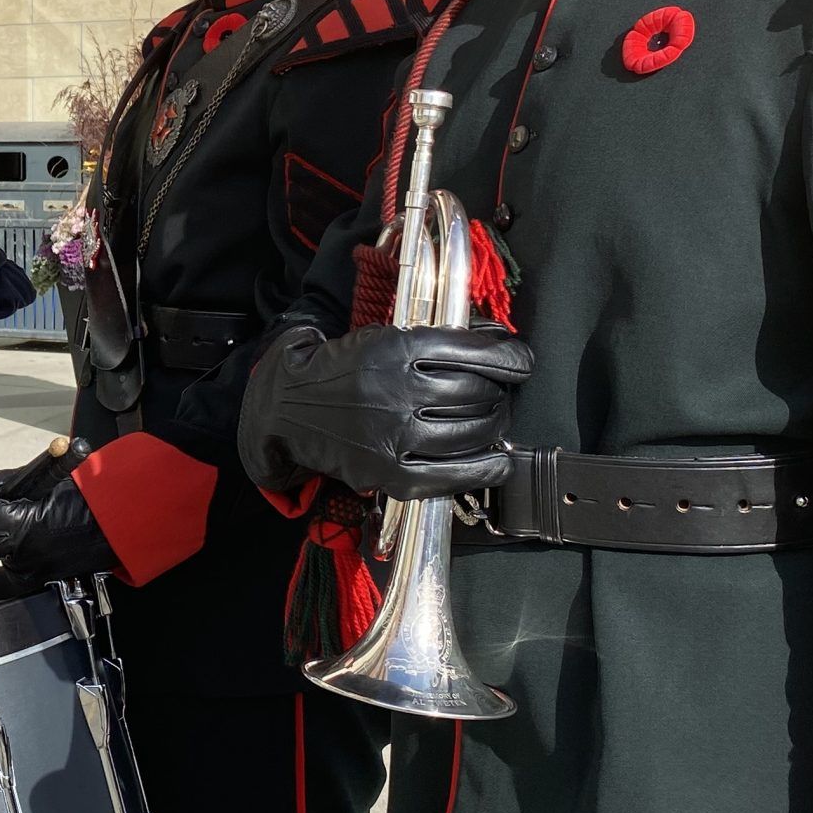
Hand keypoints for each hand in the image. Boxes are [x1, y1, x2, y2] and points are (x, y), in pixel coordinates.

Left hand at [0, 468, 114, 583]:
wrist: (118, 528)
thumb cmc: (90, 501)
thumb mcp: (43, 482)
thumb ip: (1, 486)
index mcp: (23, 528)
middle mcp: (22, 557)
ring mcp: (27, 572)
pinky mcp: (32, 580)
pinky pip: (7, 560)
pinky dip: (5, 547)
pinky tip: (17, 533)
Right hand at [239, 321, 530, 499]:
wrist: (290, 410)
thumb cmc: (346, 369)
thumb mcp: (383, 338)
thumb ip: (436, 341)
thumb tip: (497, 346)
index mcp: (395, 348)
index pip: (475, 353)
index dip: (511, 358)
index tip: (523, 362)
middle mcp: (395, 391)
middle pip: (479, 393)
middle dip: (499, 393)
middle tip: (496, 394)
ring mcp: (393, 436)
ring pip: (473, 432)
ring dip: (494, 425)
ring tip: (491, 420)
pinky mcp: (391, 473)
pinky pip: (456, 474)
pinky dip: (487, 468)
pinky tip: (496, 460)